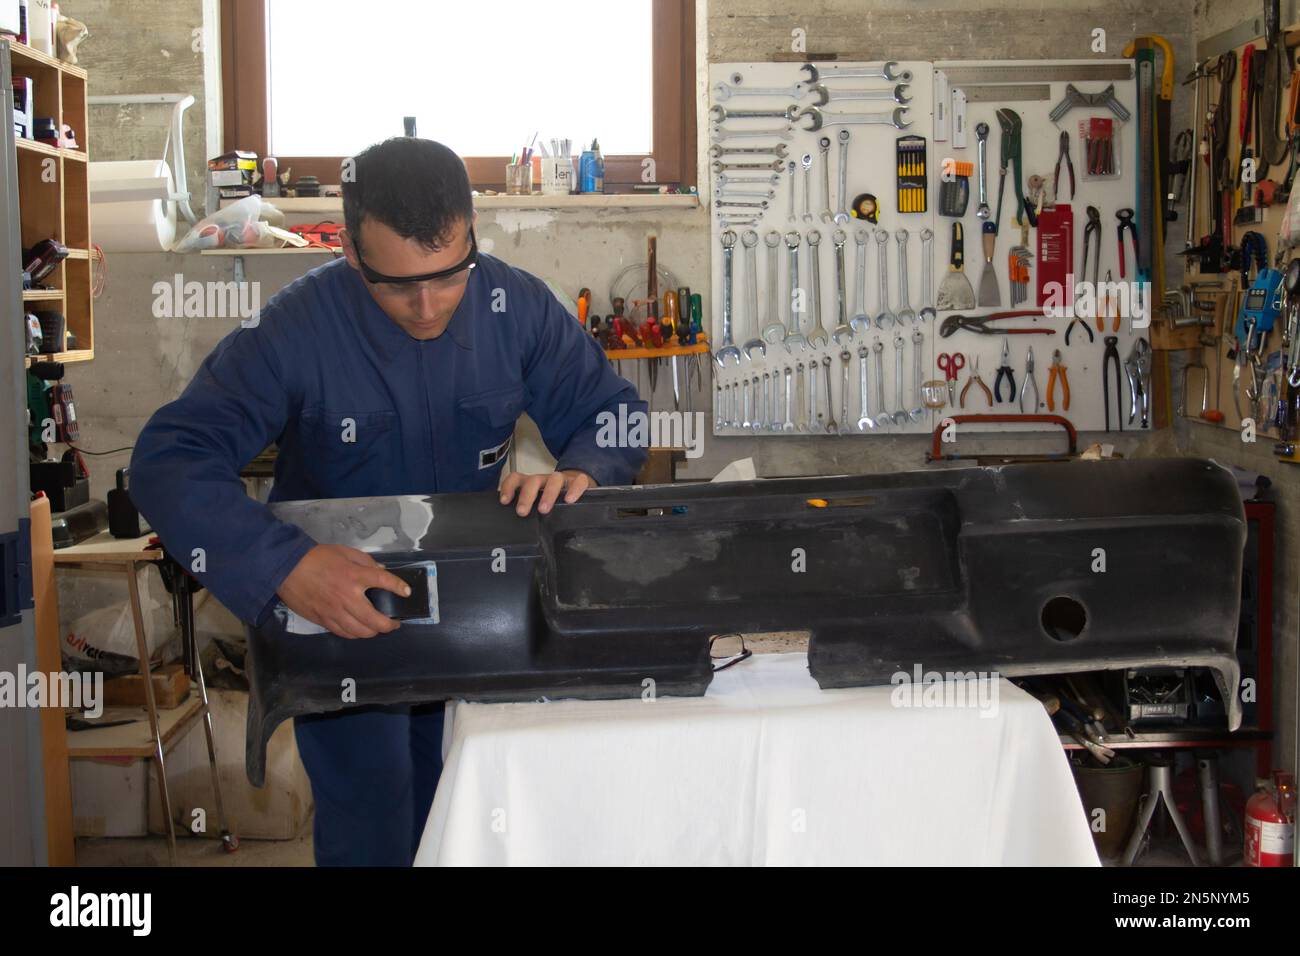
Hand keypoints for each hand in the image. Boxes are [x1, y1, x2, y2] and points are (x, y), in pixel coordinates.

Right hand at [276, 544, 409, 638]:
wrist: (286, 568)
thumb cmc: (317, 558)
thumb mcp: (345, 552)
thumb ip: (366, 562)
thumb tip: (381, 572)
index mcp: (355, 575)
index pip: (384, 582)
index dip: (399, 588)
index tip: (406, 592)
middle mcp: (348, 597)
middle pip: (376, 620)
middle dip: (390, 625)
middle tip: (394, 623)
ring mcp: (335, 612)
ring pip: (361, 632)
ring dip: (374, 632)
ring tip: (378, 628)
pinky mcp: (323, 620)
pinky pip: (344, 633)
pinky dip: (356, 634)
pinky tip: (360, 630)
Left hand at [499, 469, 595, 515]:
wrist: (578, 485)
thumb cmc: (554, 498)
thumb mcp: (539, 502)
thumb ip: (529, 510)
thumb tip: (516, 529)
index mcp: (532, 483)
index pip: (516, 478)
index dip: (508, 487)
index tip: (504, 501)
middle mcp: (545, 480)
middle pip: (533, 481)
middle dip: (526, 496)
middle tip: (522, 511)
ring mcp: (562, 479)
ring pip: (554, 480)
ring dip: (548, 494)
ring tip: (543, 509)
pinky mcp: (578, 481)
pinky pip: (578, 481)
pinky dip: (574, 489)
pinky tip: (569, 500)